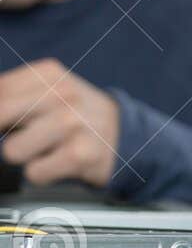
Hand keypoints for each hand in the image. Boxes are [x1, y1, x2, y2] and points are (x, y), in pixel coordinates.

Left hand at [0, 60, 119, 186]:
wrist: (123, 134)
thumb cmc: (74, 115)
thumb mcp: (47, 90)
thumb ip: (11, 96)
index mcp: (49, 74)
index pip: (0, 91)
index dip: (0, 114)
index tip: (9, 123)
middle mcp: (63, 94)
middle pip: (1, 114)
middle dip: (3, 132)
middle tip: (21, 135)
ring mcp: (73, 123)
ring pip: (12, 150)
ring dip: (25, 155)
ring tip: (45, 148)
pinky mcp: (81, 154)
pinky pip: (34, 173)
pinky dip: (42, 173)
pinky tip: (59, 161)